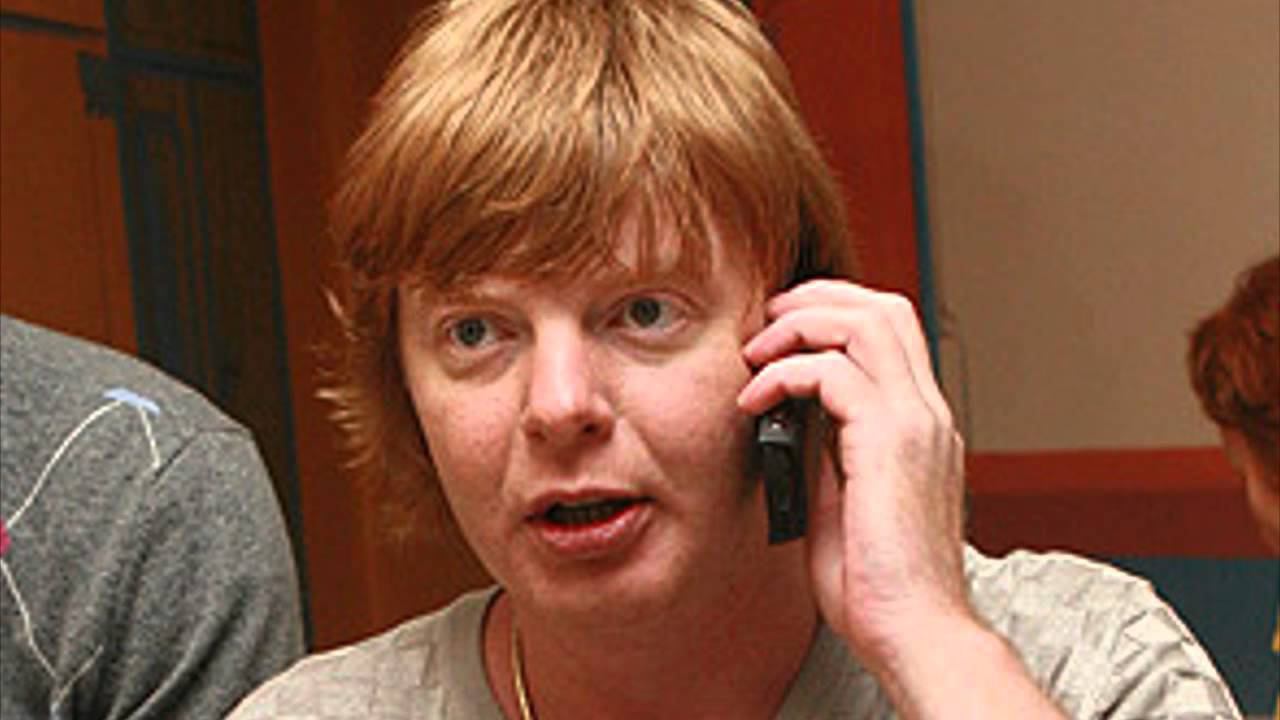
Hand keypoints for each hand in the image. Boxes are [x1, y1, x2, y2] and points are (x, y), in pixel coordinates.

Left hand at [737, 280, 968, 671]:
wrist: (914, 631)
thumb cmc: (877, 585)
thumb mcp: (843, 500)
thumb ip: (826, 454)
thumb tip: (789, 419)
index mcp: (922, 426)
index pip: (891, 333)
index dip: (833, 312)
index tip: (779, 331)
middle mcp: (927, 414)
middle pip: (885, 307)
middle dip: (815, 298)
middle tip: (763, 321)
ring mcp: (916, 423)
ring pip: (865, 322)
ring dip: (798, 326)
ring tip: (754, 353)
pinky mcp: (890, 443)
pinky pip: (832, 372)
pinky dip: (785, 373)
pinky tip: (755, 401)